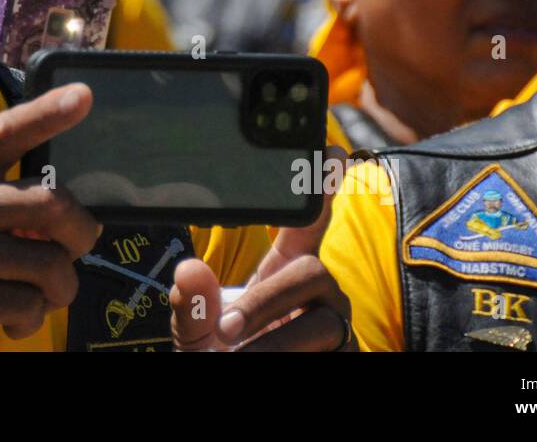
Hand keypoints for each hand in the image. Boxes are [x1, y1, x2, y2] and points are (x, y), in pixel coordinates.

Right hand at [0, 84, 101, 350]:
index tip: (83, 95)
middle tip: (72, 252)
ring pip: (50, 263)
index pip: (5, 133)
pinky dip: (30, 320)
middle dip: (79, 234)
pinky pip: (30, 304)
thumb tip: (62, 211)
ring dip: (57, 290)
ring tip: (32, 298)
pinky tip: (8, 321)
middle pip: (50, 203)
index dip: (47, 113)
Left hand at [169, 145, 353, 351]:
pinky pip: (328, 354)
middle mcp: (319, 291)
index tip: (327, 151)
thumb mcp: (198, 331)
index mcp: (284, 269)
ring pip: (321, 322)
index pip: (306, 221)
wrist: (242, 384)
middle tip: (223, 333)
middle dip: (264, 302)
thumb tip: (189, 268)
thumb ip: (193, 304)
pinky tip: (255, 363)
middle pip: (310, 271)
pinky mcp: (347, 356)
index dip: (320, 187)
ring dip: (273, 343)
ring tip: (232, 358)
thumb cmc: (223, 354)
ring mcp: (337, 326)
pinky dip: (282, 360)